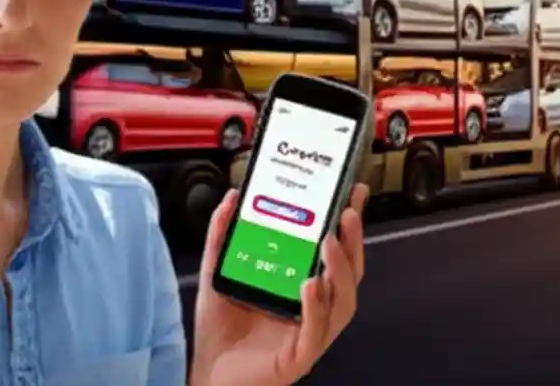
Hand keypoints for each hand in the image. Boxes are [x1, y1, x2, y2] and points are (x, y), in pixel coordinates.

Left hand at [189, 183, 368, 385]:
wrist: (205, 372)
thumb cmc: (219, 328)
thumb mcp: (219, 272)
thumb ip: (223, 236)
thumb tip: (231, 197)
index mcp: (304, 289)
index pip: (335, 254)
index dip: (348, 225)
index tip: (354, 192)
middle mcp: (314, 311)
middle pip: (349, 275)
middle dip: (353, 242)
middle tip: (347, 211)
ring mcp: (310, 336)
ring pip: (343, 303)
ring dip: (340, 271)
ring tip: (328, 243)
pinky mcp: (297, 358)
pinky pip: (316, 333)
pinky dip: (317, 308)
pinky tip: (310, 286)